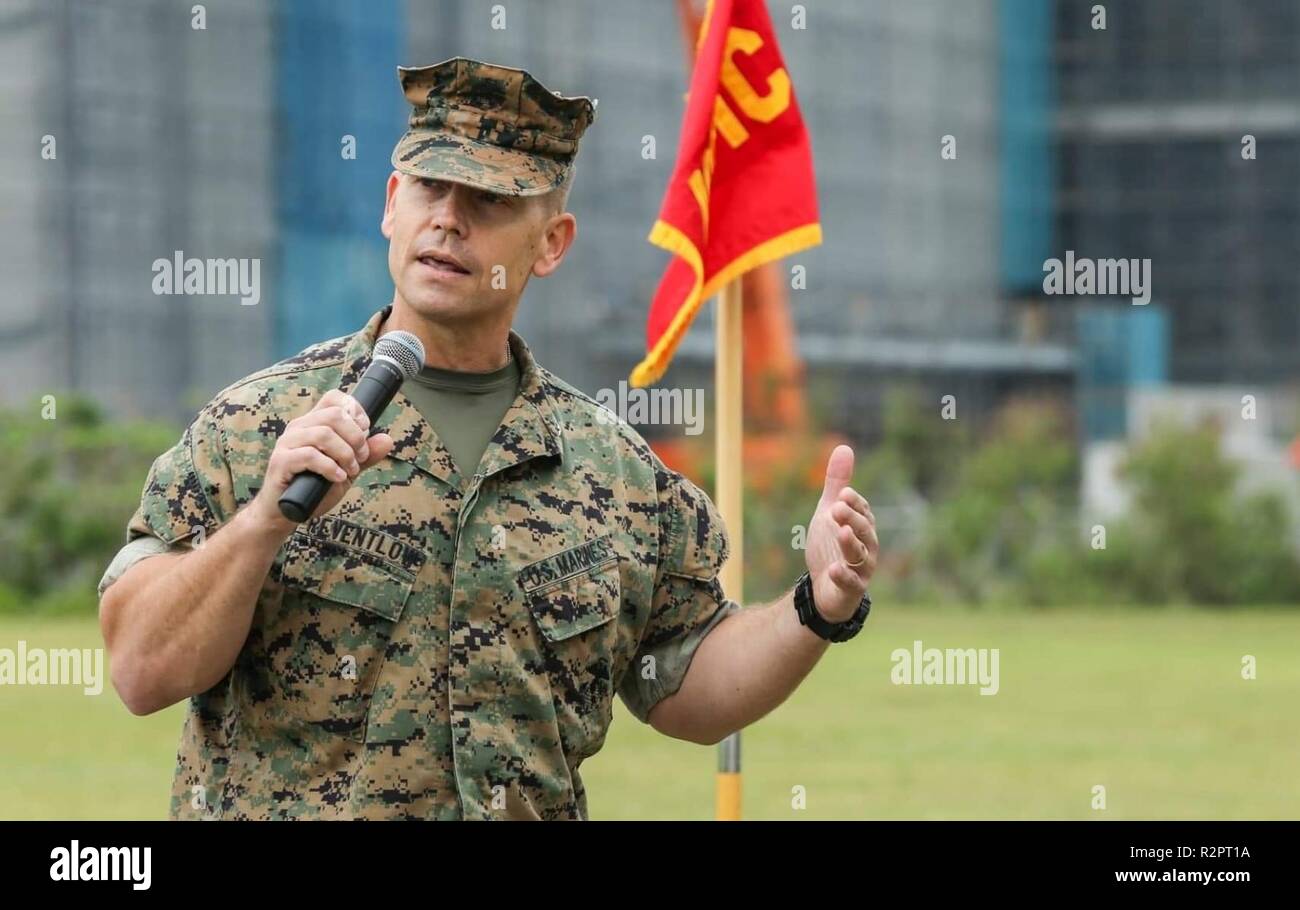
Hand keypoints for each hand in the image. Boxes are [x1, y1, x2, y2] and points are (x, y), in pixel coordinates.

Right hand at [248, 389, 394, 536]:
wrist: (287, 512)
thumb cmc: (315, 487)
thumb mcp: (347, 469)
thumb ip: (366, 455)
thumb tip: (387, 440)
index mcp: (313, 423)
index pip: (334, 398)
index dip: (355, 410)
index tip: (364, 431)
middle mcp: (299, 427)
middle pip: (334, 415)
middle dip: (356, 437)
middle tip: (360, 457)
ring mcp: (288, 443)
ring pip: (323, 434)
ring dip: (345, 454)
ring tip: (350, 470)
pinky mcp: (281, 462)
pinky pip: (309, 456)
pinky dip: (330, 467)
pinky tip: (337, 478)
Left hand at [803, 444, 877, 622]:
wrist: (824, 587)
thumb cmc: (831, 546)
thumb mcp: (829, 512)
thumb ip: (836, 483)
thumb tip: (844, 447)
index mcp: (862, 526)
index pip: (862, 511)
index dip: (854, 502)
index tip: (842, 492)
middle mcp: (866, 547)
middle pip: (864, 531)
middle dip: (852, 519)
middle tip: (836, 507)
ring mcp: (860, 569)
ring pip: (860, 555)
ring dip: (851, 544)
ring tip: (841, 532)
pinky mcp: (850, 589)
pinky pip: (851, 583)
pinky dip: (844, 577)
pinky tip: (834, 569)